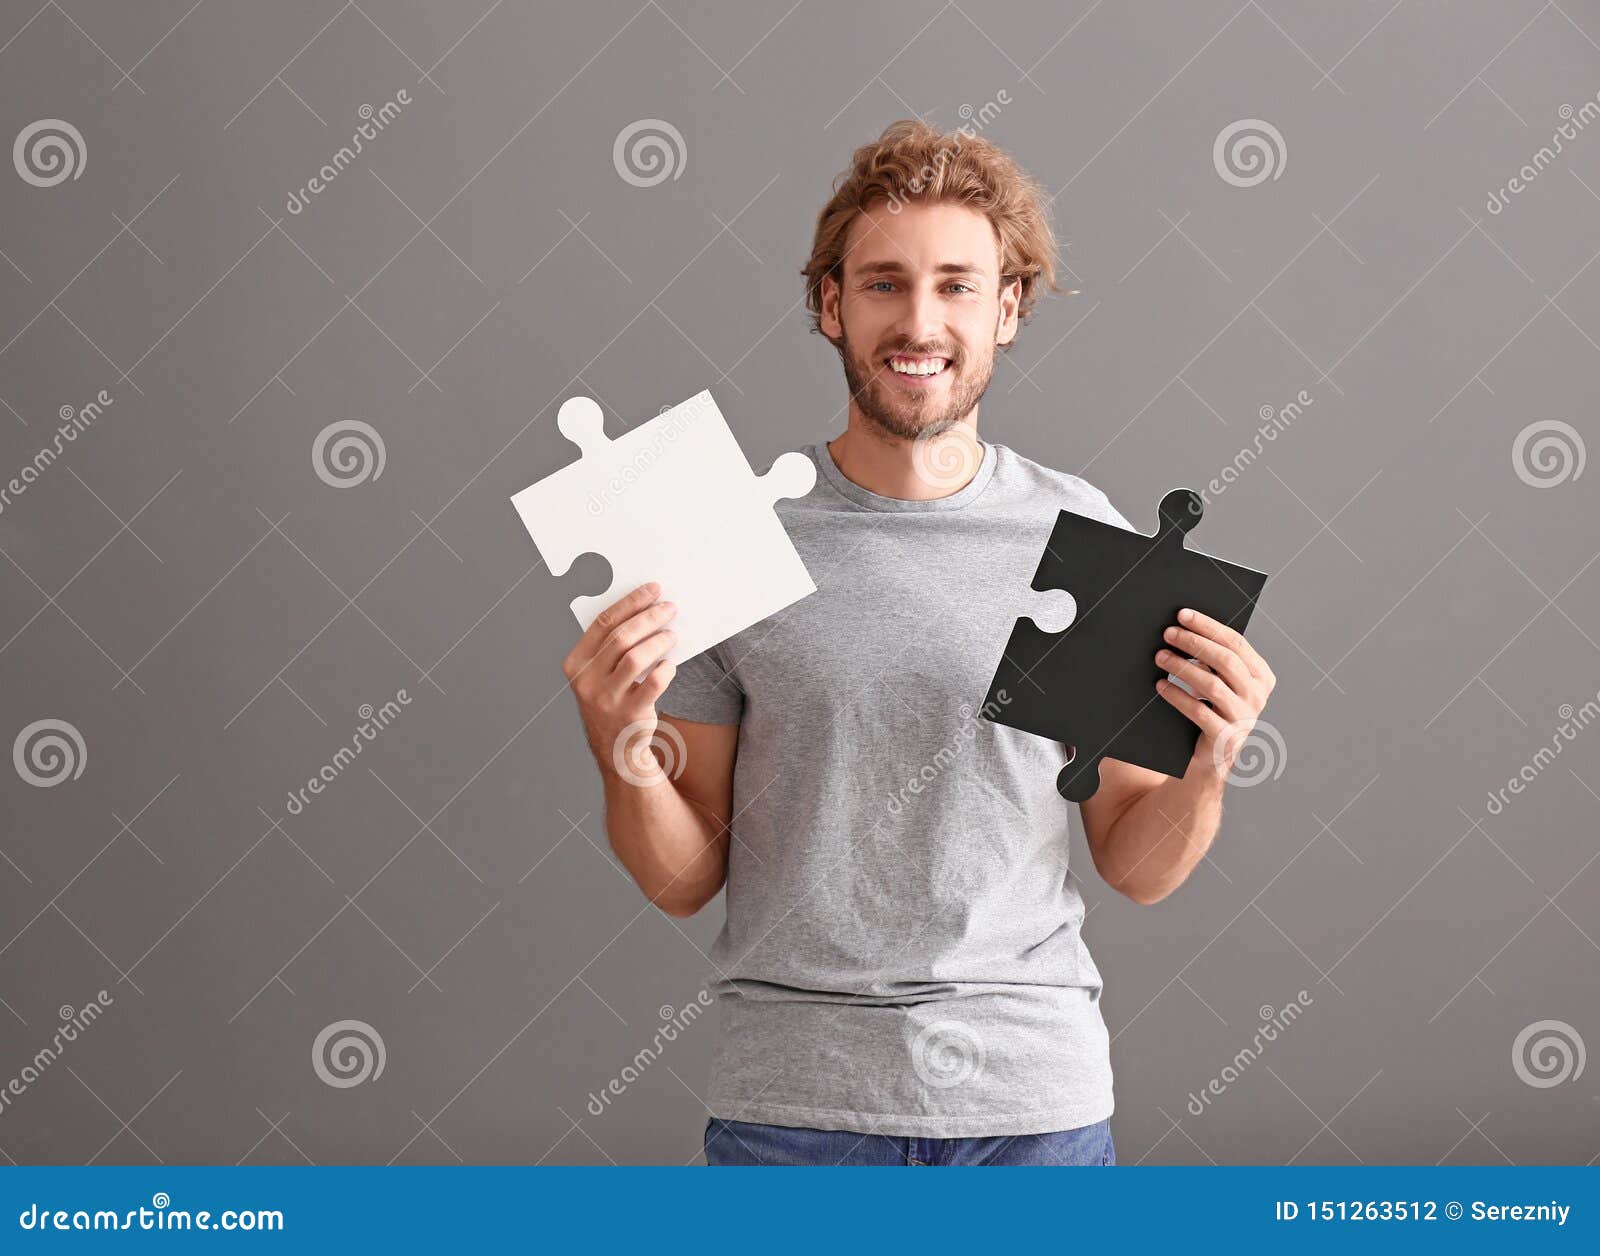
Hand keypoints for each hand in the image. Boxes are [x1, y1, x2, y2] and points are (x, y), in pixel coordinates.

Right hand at [561, 581, 678, 777]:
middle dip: (649, 617)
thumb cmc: (613, 699)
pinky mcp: (629, 715)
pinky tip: (670, 664)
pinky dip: (665, 669)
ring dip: (659, 641)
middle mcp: (586, 681)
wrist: (616, 748)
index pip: (603, 622)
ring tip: (672, 635)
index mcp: (576, 663)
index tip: (652, 590)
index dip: (631, 602)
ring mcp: (606, 699)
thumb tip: (646, 608)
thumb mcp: (600, 673)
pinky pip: (654, 683)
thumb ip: (612, 646)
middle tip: (669, 608)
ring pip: (636, 658)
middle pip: (621, 637)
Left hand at [1153, 607, 1275, 785]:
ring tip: (1159, 656)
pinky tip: (1160, 685)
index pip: (1235, 643)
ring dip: (1182, 667)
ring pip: (1212, 684)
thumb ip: (1212, 659)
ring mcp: (1244, 718)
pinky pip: (1199, 711)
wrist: (1212, 756)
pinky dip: (1177, 696)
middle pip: (1225, 660)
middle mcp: (1257, 695)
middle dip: (1194, 643)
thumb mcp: (1218, 682)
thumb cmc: (1212, 709)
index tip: (1182, 614)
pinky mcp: (1226, 737)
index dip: (1208, 626)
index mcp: (1261, 676)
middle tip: (1167, 633)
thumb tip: (1182, 627)